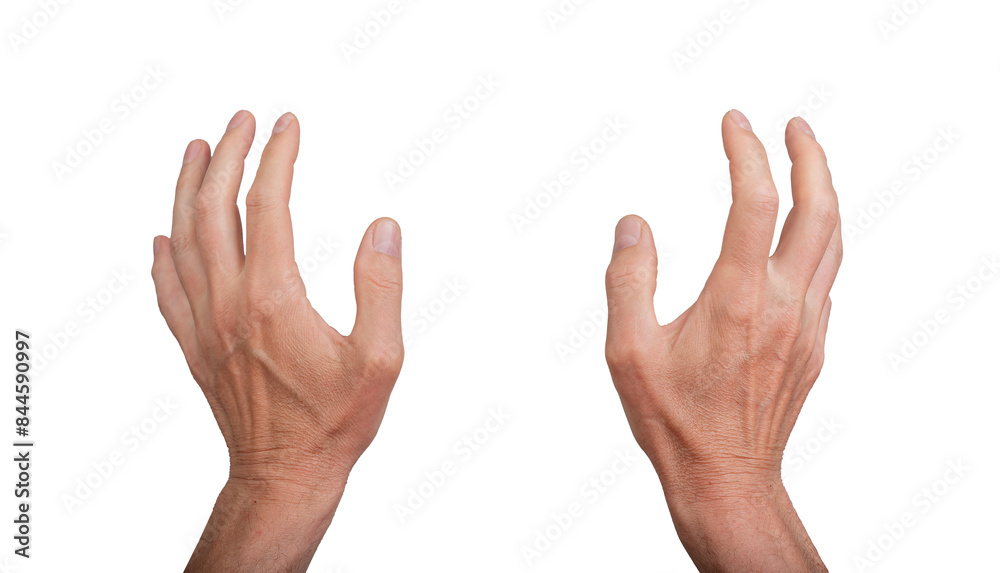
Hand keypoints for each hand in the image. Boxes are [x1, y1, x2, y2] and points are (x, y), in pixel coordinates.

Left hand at [151, 111, 403, 571]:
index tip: (287, 124)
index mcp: (274, 299)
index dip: (276, 158)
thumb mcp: (380, 358)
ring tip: (195, 151)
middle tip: (240, 121)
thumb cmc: (335, 422)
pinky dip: (163, 253)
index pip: (267, 206)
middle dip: (225, 157)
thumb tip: (383, 227)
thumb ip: (381, 288)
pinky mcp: (193, 347)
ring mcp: (203, 325)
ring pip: (182, 240)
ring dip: (186, 189)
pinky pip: (166, 289)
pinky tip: (164, 235)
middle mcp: (229, 304)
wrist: (284, 475)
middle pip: (214, 211)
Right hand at [604, 110, 840, 571]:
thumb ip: (628, 279)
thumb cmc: (673, 420)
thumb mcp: (627, 351)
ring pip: (832, 241)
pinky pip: (826, 277)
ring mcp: (806, 325)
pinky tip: (796, 240)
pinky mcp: (812, 345)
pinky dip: (817, 240)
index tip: (735, 122)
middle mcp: (783, 304)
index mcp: (738, 297)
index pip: (755, 202)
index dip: (746, 152)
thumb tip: (633, 224)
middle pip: (819, 210)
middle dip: (811, 158)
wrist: (727, 479)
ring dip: (823, 195)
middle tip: (795, 125)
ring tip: (805, 167)